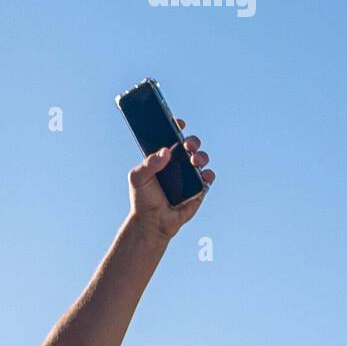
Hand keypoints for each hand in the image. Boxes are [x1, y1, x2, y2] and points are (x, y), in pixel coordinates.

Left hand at [128, 118, 214, 239]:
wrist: (151, 223)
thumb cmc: (142, 200)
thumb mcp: (138, 179)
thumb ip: (148, 164)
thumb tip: (165, 151)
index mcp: (163, 158)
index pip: (172, 137)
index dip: (176, 127)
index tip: (178, 122)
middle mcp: (178, 164)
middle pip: (190, 145)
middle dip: (192, 140)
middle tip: (187, 145)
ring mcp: (189, 176)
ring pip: (201, 158)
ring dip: (201, 155)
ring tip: (194, 160)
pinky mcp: (198, 189)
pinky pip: (208, 178)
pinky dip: (208, 174)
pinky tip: (203, 175)